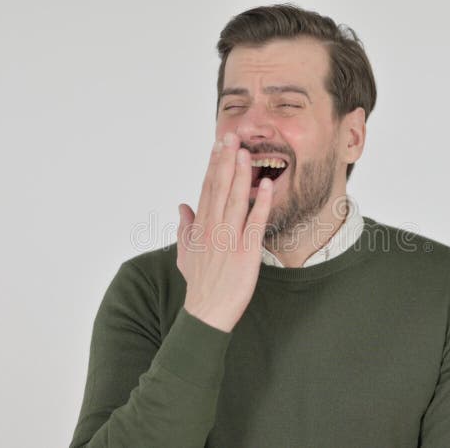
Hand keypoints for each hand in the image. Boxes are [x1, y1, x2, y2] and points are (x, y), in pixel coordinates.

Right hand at [176, 132, 273, 332]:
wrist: (207, 312)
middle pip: (219, 188)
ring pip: (235, 200)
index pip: (206, 189)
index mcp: (200, 227)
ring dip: (241, 175)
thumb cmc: (199, 284)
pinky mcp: (246, 252)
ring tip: (246, 153)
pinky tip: (267, 186)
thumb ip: (185, 228)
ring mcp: (229, 239)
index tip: (218, 146)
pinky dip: (262, 204)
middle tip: (232, 137)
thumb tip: (182, 207)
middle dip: (225, 161)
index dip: (213, 165)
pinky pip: (255, 223)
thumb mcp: (185, 254)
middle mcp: (213, 229)